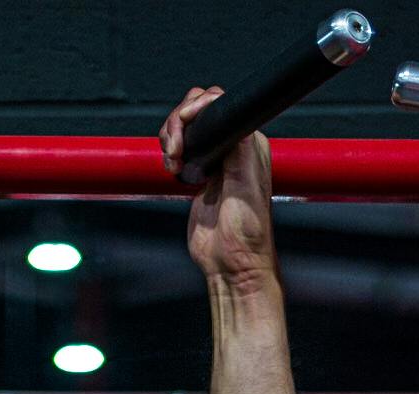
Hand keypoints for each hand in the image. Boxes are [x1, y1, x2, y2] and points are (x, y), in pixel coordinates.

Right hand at [160, 89, 276, 287]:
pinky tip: (174, 169)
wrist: (231, 264)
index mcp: (248, 143)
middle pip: (198, 110)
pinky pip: (179, 149)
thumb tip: (226, 111)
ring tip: (174, 163)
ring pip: (185, 128)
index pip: (219, 104)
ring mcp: (213, 160)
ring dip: (171, 139)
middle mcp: (232, 147)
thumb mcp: (245, 185)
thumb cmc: (246, 233)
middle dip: (179, 123)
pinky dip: (169, 153)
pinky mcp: (198, 175)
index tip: (185, 121)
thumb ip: (238, 148)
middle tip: (175, 150)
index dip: (198, 106)